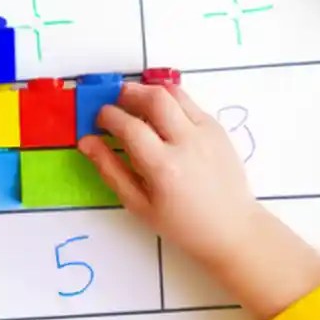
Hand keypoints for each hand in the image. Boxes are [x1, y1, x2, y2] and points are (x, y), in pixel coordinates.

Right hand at [78, 83, 257, 267]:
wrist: (232, 228)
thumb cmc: (182, 224)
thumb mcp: (139, 205)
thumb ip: (111, 170)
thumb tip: (86, 142)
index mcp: (164, 167)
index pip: (129, 126)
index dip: (108, 116)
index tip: (99, 119)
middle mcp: (187, 143)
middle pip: (154, 98)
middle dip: (128, 93)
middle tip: (115, 102)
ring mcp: (206, 132)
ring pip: (174, 93)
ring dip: (149, 91)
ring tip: (136, 103)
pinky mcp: (217, 128)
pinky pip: (190, 103)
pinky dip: (170, 102)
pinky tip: (161, 117)